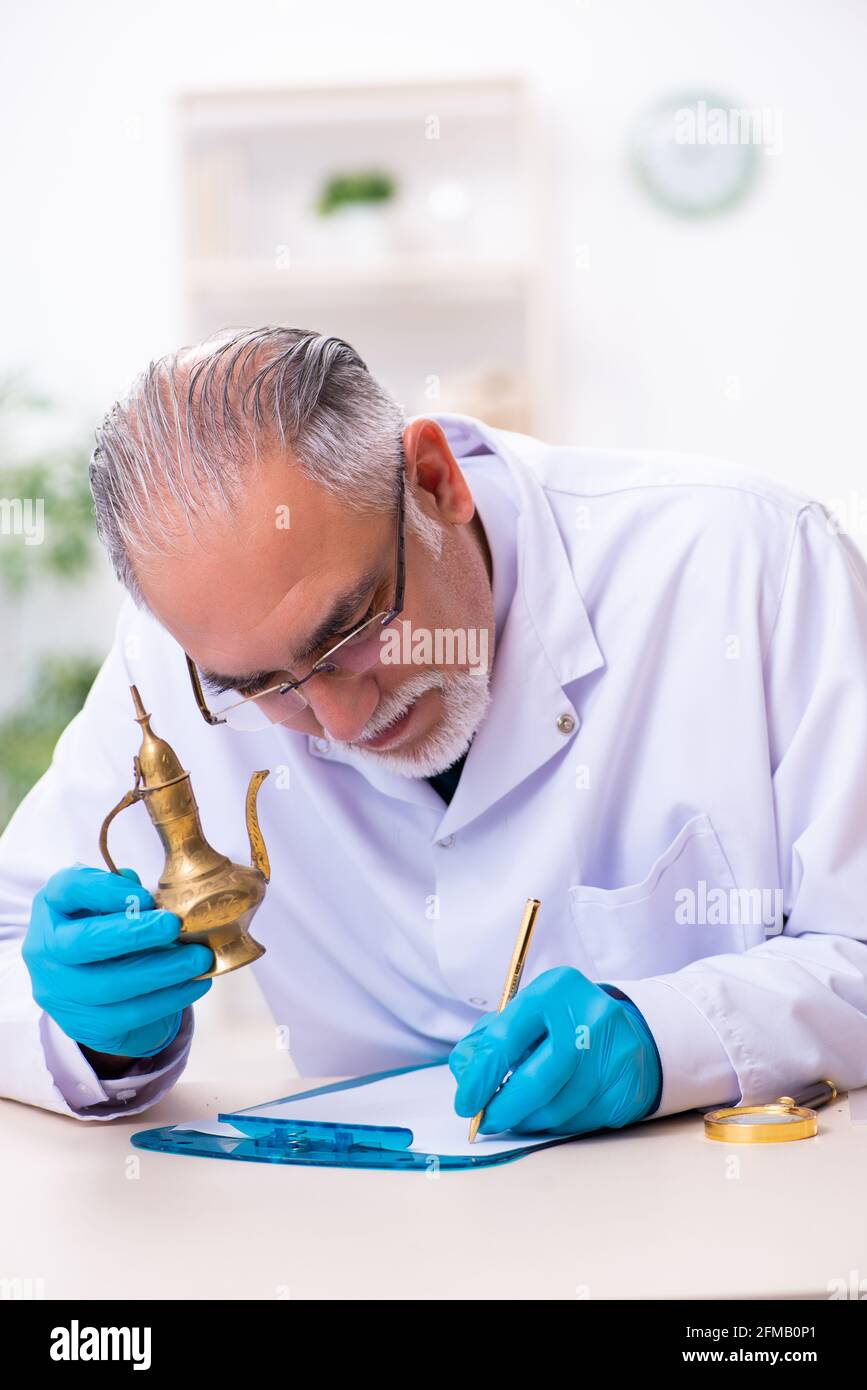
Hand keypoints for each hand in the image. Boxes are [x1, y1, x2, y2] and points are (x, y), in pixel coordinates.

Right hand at [23, 864, 212, 1059]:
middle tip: (174, 925)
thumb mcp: (109, 902)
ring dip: (160, 972)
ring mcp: (57, 990)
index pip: (67, 888)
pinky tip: (194, 985)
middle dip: (133, 934)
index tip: (145, 895)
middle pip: (81, 943)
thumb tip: (152, 903)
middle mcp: (44, 948)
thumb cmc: (105, 927)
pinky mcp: (80, 1023)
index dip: (105, 890)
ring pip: (106, 986)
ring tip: (198, 959)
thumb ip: (127, 893)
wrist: (92, 983)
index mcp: (52, 905)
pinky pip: (125, 1016)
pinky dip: (166, 1000)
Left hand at [449, 966, 661, 1136]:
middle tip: (486, 1121)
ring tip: (520, 1115)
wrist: (624, 1031)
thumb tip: (464, 1074)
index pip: (506, 1037)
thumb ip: (485, 1040)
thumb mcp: (521, 1017)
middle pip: (536, 1081)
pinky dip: (558, 1124)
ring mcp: (616, 1050)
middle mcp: (590, 1015)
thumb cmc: (560, 1026)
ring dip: (530, 1120)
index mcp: (556, 989)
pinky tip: (552, 1113)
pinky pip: (582, 1121)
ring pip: (559, 1107)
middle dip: (504, 1108)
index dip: (480, 1077)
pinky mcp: (629, 1083)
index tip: (465, 1103)